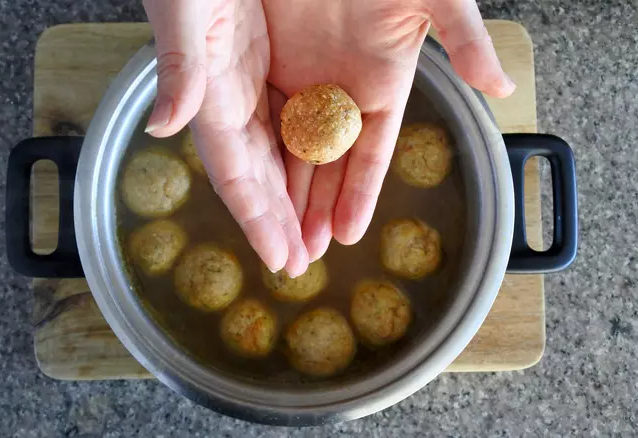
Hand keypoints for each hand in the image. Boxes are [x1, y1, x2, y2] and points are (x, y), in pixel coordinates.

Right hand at [142, 0, 308, 275]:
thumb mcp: (185, 2)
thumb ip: (177, 62)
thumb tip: (165, 126)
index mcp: (210, 84)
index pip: (232, 166)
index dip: (254, 215)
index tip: (278, 256)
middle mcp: (231, 88)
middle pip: (257, 168)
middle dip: (277, 218)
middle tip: (299, 264)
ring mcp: (255, 74)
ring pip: (278, 147)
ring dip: (294, 193)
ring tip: (315, 236)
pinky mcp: (274, 56)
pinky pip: (295, 111)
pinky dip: (308, 148)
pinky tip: (321, 174)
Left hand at [263, 0, 514, 260]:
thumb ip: (465, 40)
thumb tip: (504, 87)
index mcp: (383, 83)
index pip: (370, 153)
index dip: (359, 193)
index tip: (348, 232)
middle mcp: (342, 90)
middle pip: (326, 163)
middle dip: (314, 208)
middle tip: (303, 255)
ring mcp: (305, 79)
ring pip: (290, 148)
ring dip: (284, 192)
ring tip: (276, 238)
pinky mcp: (272, 64)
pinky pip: (262, 117)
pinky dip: (257, 152)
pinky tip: (251, 188)